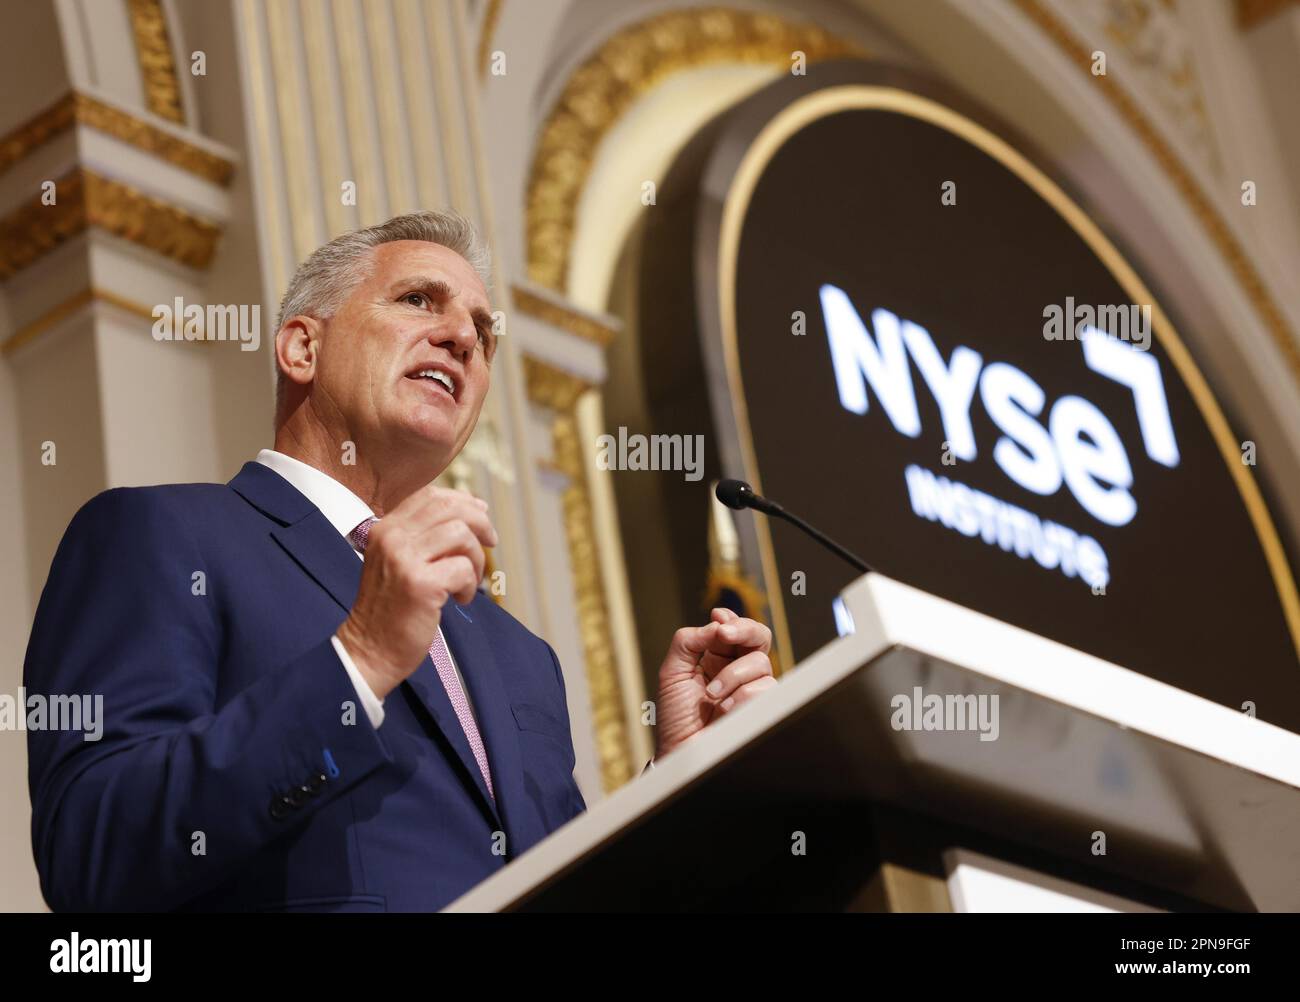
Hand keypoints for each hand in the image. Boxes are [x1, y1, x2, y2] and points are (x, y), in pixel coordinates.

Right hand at [336, 486, 496, 700]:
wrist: (369, 650)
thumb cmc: (390, 608)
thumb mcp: (397, 561)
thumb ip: (423, 536)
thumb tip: (474, 510)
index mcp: (385, 529)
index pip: (429, 496)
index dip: (462, 501)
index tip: (481, 514)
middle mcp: (392, 538)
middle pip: (449, 508)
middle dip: (480, 522)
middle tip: (491, 542)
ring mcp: (405, 560)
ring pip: (461, 535)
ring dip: (476, 558)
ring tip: (468, 581)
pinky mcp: (420, 585)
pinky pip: (464, 568)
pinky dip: (470, 584)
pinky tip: (459, 599)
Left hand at [653, 608, 776, 757]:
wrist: (682, 751)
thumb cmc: (676, 717)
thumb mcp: (672, 673)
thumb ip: (688, 641)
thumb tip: (715, 624)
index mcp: (717, 657)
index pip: (734, 629)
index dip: (731, 619)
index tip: (718, 618)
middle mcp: (737, 669)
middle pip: (759, 636)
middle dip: (744, 629)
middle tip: (724, 633)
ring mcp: (752, 688)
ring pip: (760, 662)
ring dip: (731, 677)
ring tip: (711, 696)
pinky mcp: (763, 707)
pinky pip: (764, 688)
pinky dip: (739, 698)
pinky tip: (724, 712)